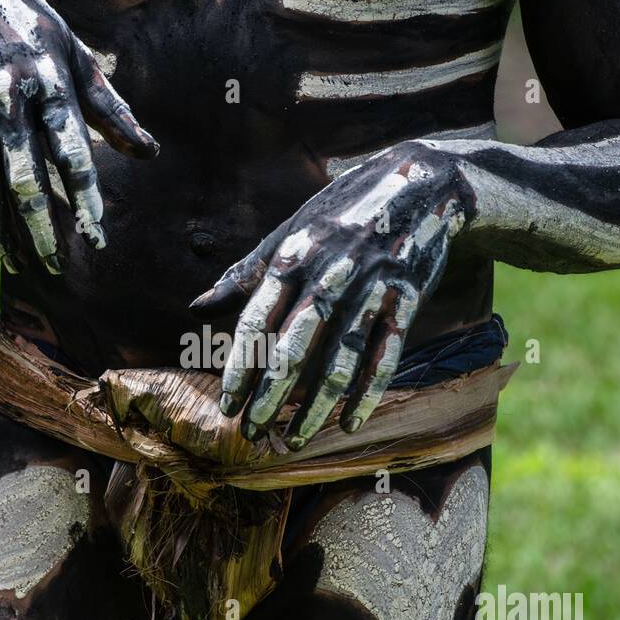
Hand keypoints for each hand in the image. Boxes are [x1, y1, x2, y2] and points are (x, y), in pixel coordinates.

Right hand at [0, 0, 157, 272]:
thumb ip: (110, 107)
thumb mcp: (75, 56)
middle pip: (26, 175)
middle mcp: (8, 94)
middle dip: (42, 226)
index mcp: (51, 83)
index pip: (73, 154)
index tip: (97, 239)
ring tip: (16, 263)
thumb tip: (151, 153)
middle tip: (56, 267)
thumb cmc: (30, 26)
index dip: (85, 199)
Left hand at [191, 143, 472, 447]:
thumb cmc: (345, 210)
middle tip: (253, 434)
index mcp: (294, 255)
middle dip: (271, 396)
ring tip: (295, 439)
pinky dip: (367, 393)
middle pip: (295, 348)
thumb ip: (246, 272)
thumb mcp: (293, 229)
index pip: (257, 322)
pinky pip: (385, 355)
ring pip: (340, 359)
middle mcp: (329, 274)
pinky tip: (350, 423)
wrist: (423, 180)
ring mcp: (371, 288)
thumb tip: (196, 307)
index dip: (240, 367)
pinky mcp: (407, 299)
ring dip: (315, 406)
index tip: (226, 404)